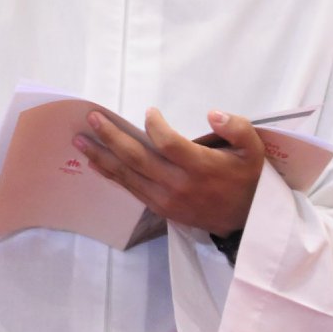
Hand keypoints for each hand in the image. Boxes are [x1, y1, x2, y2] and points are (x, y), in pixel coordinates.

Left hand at [72, 107, 262, 237]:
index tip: (149, 111)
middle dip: (111, 136)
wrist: (246, 220)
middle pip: (137, 157)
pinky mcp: (160, 207)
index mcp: (201, 167)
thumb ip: (238, 128)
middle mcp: (179, 184)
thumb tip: (213, 113)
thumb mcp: (253, 150)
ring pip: (127, 174)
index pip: (168, 143)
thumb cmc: (247, 178)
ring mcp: (166, 198)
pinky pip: (130, 188)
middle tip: (92, 117)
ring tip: (79, 139)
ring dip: (101, 155)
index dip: (155, 126)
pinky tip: (94, 161)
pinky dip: (110, 174)